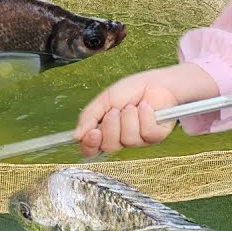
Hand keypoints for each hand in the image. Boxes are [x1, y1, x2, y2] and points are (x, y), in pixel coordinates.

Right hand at [73, 63, 217, 157]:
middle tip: (116, 110)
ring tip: (133, 106)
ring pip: (128, 140)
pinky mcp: (156, 137)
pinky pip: (146, 133)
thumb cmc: (132, 89)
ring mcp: (139, 140)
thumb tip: (75, 136)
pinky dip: (145, 116)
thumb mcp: (105, 99)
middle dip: (111, 126)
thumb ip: (89, 116)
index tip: (92, 133)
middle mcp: (121, 139)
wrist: (155, 81)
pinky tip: (146, 107)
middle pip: (109, 146)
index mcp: (106, 131)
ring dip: (129, 117)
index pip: (92, 149)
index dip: (90, 145)